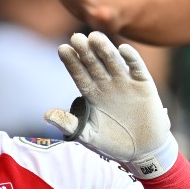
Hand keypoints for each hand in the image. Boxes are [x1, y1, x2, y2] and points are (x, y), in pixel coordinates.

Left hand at [44, 31, 176, 178]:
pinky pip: (137, 68)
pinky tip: (123, 49)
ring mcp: (125, 82)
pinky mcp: (143, 84)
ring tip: (95, 38)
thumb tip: (46, 115)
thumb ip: (69, 124)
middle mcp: (107, 84)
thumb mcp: (88, 135)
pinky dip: (132, 58)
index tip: (62, 49)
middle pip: (94, 63)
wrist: (142, 150)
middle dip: (85, 51)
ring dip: (105, 49)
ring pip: (113, 61)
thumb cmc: (112, 143)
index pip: (79, 74)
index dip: (71, 62)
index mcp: (92, 93)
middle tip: (76, 38)